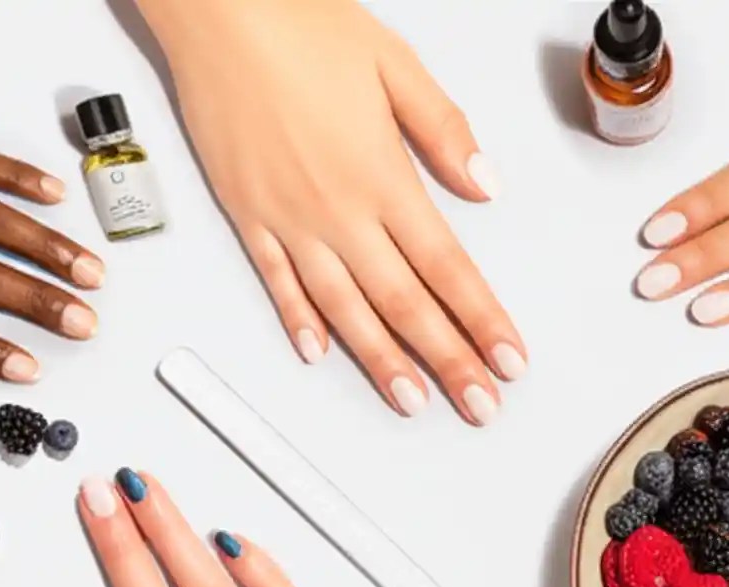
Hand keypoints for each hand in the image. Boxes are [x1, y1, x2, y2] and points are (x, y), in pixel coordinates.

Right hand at [140, 0, 526, 424]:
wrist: (220, 13)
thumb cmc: (303, 26)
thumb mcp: (395, 64)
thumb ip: (443, 130)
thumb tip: (485, 183)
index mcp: (383, 175)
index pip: (447, 266)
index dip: (482, 319)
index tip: (508, 359)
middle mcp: (338, 210)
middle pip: (404, 303)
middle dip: (448, 360)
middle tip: (479, 405)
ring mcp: (288, 219)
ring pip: (343, 308)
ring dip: (381, 361)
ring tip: (412, 401)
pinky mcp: (247, 214)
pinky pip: (276, 281)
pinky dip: (298, 321)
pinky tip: (317, 353)